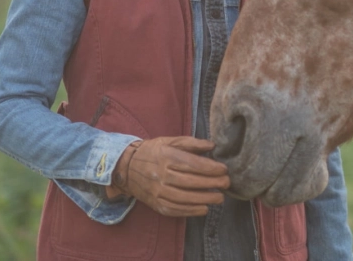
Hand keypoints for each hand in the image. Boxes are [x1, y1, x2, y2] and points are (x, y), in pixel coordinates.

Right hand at [108, 136, 230, 216]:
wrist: (125, 167)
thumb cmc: (152, 152)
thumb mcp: (169, 141)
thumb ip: (191, 143)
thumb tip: (212, 145)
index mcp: (165, 156)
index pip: (192, 164)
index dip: (210, 168)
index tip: (224, 169)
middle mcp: (160, 174)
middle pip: (190, 181)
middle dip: (211, 183)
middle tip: (226, 184)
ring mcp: (156, 191)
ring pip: (183, 198)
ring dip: (204, 199)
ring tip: (219, 198)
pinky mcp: (154, 203)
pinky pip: (174, 209)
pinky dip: (190, 211)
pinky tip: (203, 209)